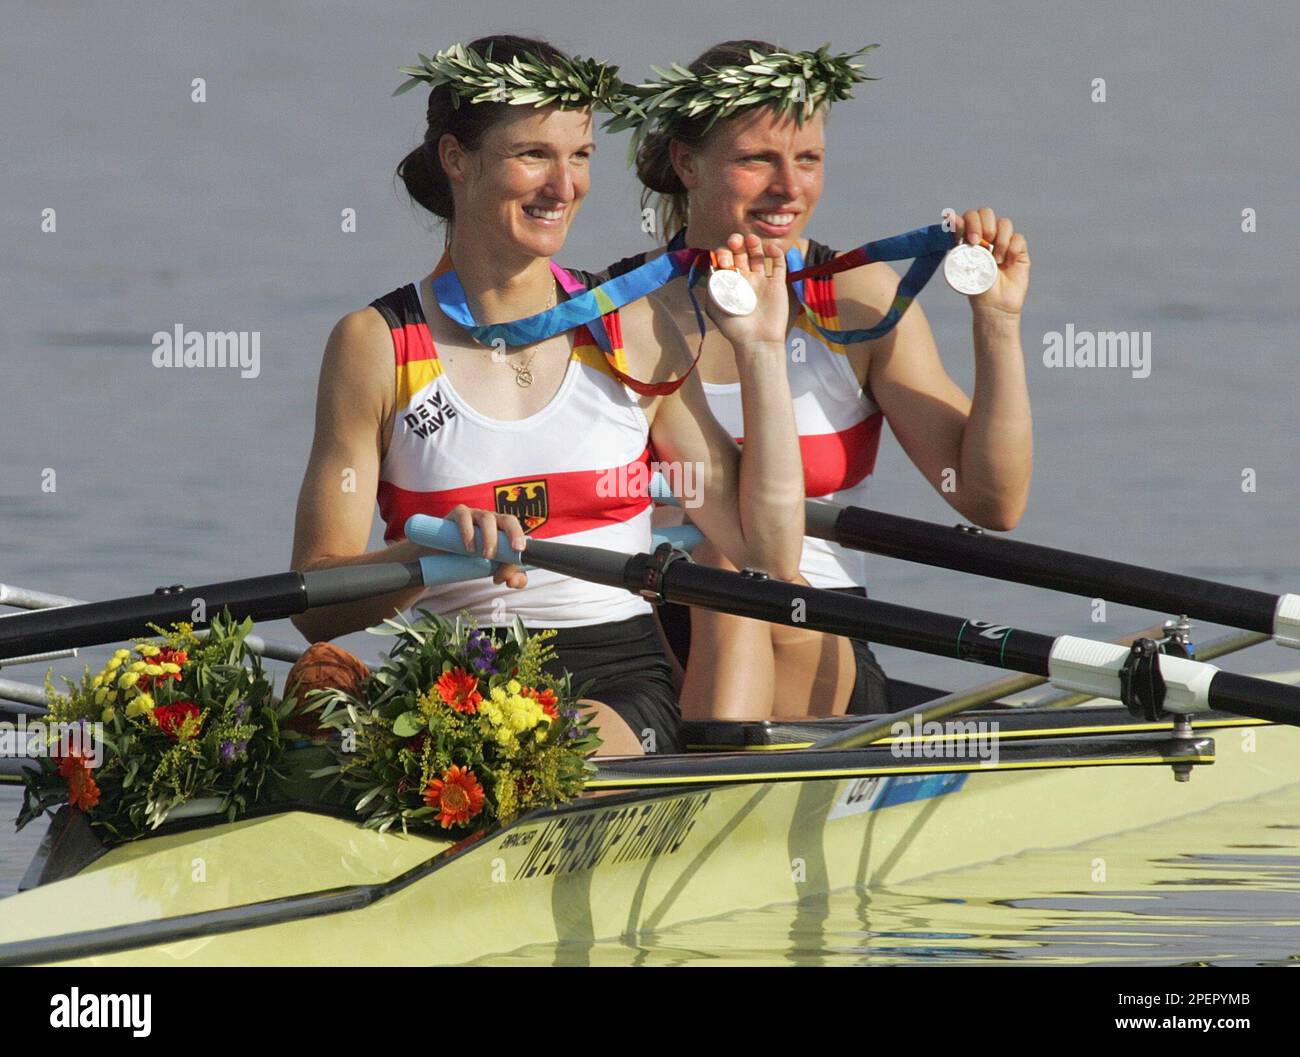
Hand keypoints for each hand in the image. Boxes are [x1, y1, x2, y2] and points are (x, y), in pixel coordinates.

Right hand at [442, 504, 527, 587]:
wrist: (442, 556)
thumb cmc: (472, 560)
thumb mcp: (492, 571)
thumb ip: (510, 578)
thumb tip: (513, 580)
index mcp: (503, 530)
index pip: (516, 530)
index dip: (519, 539)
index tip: (519, 552)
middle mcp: (492, 520)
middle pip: (508, 519)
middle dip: (514, 532)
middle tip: (514, 550)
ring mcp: (474, 515)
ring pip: (487, 518)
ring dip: (490, 537)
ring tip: (487, 556)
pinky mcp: (457, 515)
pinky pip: (464, 516)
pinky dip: (468, 531)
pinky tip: (469, 547)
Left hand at [702, 232, 788, 350]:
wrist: (757, 341)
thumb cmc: (734, 327)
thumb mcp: (715, 305)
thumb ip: (712, 285)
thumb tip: (711, 266)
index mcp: (729, 285)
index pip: (725, 261)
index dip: (723, 253)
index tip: (722, 255)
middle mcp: (745, 281)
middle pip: (741, 255)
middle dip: (737, 245)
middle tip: (735, 240)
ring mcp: (762, 282)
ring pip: (759, 256)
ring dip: (755, 245)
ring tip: (751, 239)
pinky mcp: (777, 285)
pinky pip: (779, 265)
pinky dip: (776, 254)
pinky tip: (770, 249)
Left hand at [948, 207, 1029, 316]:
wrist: (994, 306)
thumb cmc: (976, 287)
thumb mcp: (962, 263)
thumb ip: (958, 239)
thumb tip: (950, 214)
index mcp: (969, 238)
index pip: (969, 216)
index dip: (970, 222)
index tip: (970, 239)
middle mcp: (986, 236)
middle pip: (986, 213)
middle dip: (984, 225)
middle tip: (982, 243)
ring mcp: (1003, 241)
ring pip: (1004, 223)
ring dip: (999, 240)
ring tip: (995, 260)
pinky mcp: (1018, 249)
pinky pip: (1018, 238)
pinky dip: (1012, 249)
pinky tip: (1007, 263)